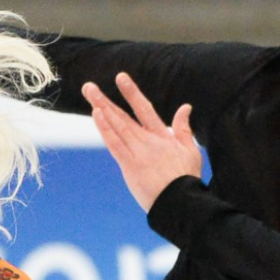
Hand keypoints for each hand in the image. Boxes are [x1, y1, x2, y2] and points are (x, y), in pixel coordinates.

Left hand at [81, 72, 202, 211]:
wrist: (180, 201)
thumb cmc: (186, 178)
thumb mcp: (190, 150)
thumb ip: (184, 128)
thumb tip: (185, 107)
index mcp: (162, 136)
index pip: (144, 108)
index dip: (132, 92)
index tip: (121, 77)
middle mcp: (147, 140)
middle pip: (123, 116)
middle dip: (105, 100)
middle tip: (88, 87)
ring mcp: (137, 152)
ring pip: (116, 126)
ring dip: (101, 108)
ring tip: (89, 95)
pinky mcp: (129, 165)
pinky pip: (114, 143)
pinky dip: (105, 128)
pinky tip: (97, 114)